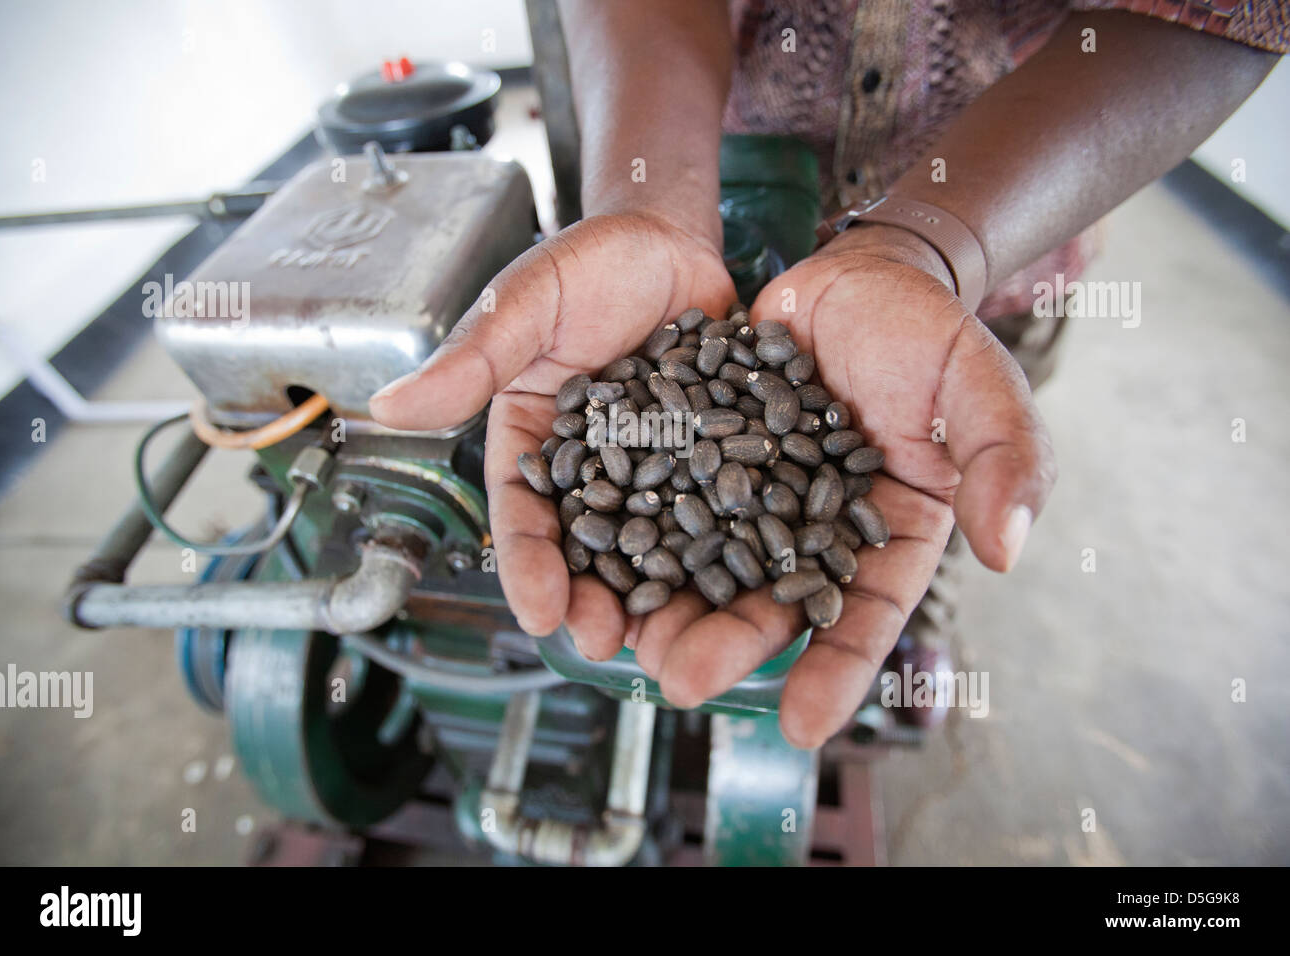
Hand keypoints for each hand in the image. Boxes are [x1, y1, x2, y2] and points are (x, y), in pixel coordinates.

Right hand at [369, 211, 735, 634]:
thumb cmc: (589, 262)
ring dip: (662, 595)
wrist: (671, 238)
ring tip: (674, 640)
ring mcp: (658, 469)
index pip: (524, 513)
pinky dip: (732, 546)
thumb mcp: (526, 304)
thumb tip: (386, 404)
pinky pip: (723, 508)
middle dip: (594, 599)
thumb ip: (473, 359)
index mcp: (537, 443)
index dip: (529, 563)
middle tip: (603, 644)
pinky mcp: (713, 458)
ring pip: (658, 543)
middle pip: (591, 546)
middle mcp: (595, 468)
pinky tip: (745, 586)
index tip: (541, 611)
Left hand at [625, 224, 1056, 747]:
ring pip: (703, 565)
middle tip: (678, 679)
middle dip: (725, 644)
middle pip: (769, 603)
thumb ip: (1006, 457)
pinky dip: (630, 532)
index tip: (802, 728)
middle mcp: (811, 533)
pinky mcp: (699, 461)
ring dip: (664, 607)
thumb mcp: (979, 381)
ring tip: (620, 640)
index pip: (865, 616)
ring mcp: (751, 500)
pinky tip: (591, 562)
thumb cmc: (924, 330)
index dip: (838, 672)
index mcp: (886, 535)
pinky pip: (661, 502)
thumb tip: (1009, 550)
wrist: (851, 276)